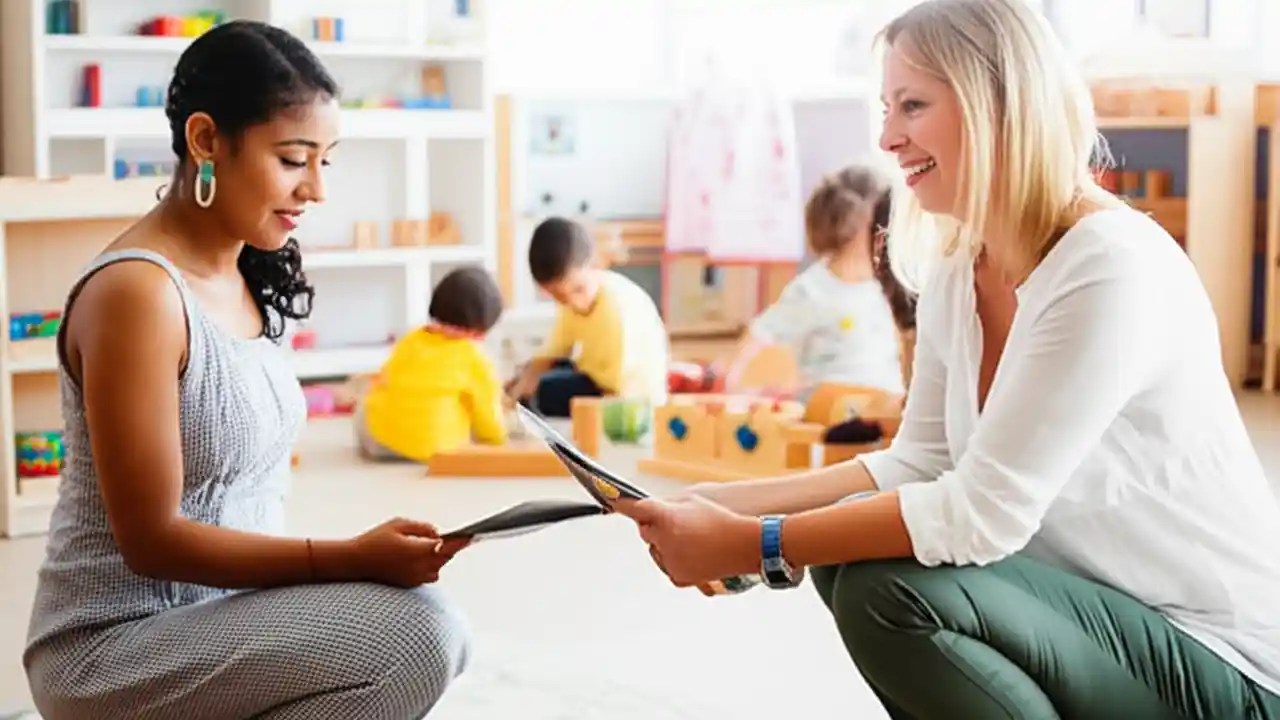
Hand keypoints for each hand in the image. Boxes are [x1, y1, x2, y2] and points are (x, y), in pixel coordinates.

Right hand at [347, 517, 469, 587]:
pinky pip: (428, 575)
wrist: (354, 562)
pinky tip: (422, 556)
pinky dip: (429, 565)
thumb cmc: (375, 540)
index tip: (472, 536)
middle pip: (445, 557)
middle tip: (455, 537)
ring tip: (431, 545)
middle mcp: (419, 567)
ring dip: (438, 557)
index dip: (461, 541)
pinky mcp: (409, 584)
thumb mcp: (398, 524)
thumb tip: (437, 533)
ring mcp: (415, 578)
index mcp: (418, 551)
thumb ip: (422, 527)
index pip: (447, 547)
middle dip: (449, 547)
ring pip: (437, 567)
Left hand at [615, 496, 760, 588]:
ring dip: (664, 543)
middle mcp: (665, 540)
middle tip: (671, 521)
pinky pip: (667, 565)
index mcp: (668, 518)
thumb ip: (668, 505)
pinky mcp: (678, 576)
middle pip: (645, 531)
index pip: (637, 509)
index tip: (614, 503)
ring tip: (690, 538)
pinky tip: (692, 552)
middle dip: (653, 525)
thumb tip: (650, 509)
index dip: (623, 505)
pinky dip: (673, 559)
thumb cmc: (721, 520)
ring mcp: (670, 560)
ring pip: (655, 549)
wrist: (744, 546)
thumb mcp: (693, 501)